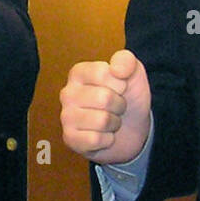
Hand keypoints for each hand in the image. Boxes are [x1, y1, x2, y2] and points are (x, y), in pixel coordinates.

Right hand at [59, 49, 151, 163]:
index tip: (120, 87)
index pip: (102, 73)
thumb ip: (126, 61)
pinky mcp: (69, 139)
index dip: (120, 83)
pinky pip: (95, 140)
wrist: (132, 128)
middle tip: (117, 107)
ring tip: (110, 120)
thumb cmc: (128, 97)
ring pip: (101, 121)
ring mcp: (66, 117)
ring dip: (114, 123)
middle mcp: (67, 93)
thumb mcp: (133, 73)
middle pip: (104, 98)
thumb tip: (116, 68)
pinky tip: (104, 135)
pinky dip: (107, 140)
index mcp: (78, 73)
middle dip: (119, 105)